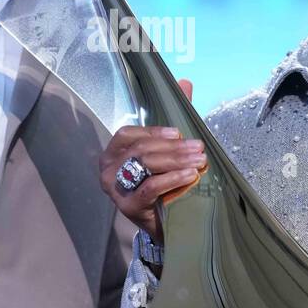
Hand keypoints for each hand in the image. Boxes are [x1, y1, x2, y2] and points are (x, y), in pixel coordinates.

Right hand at [99, 79, 204, 243]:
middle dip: (173, 147)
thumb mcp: (166, 152)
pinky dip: (172, 178)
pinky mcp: (128, 206)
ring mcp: (115, 189)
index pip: (127, 134)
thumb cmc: (162, 185)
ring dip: (177, 160)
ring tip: (199, 160)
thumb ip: (173, 119)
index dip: (153, 131)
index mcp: (112, 154)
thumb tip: (185, 82)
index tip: (179, 133)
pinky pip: (150, 186)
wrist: (164, 226)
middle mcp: (107, 170)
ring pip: (146, 165)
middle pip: (141, 149)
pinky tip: (190, 175)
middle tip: (198, 147)